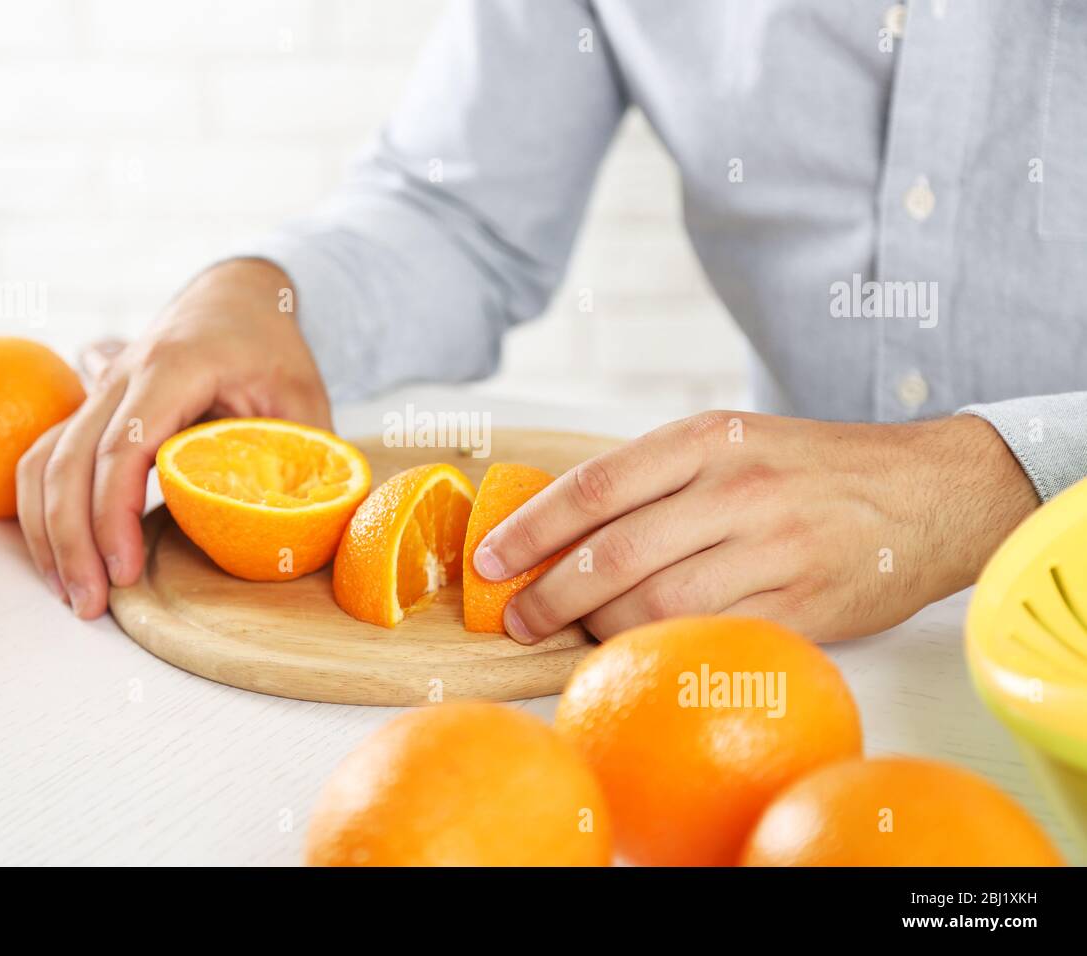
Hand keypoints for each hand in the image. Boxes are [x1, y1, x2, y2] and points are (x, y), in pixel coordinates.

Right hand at [17, 258, 330, 618]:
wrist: (233, 297)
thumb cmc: (271, 348)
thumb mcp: (302, 396)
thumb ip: (298, 458)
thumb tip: (302, 530)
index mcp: (175, 367)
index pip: (122, 446)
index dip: (113, 515)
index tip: (124, 571)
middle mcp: (122, 376)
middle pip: (67, 460)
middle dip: (70, 539)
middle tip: (90, 605)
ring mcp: (97, 391)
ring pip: (42, 460)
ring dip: (47, 532)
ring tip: (72, 595)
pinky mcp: (89, 410)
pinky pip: (46, 459)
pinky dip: (43, 511)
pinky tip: (62, 559)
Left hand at [472, 411, 1038, 643]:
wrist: (928, 491)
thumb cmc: (812, 466)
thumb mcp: (733, 438)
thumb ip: (655, 476)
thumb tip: (561, 528)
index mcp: (709, 438)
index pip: (595, 487)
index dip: (532, 530)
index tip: (492, 560)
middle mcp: (738, 488)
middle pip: (614, 554)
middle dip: (550, 594)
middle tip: (517, 617)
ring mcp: (773, 549)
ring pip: (657, 604)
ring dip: (599, 627)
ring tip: (574, 632)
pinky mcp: (801, 605)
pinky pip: (709, 635)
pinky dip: (660, 648)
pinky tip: (636, 647)